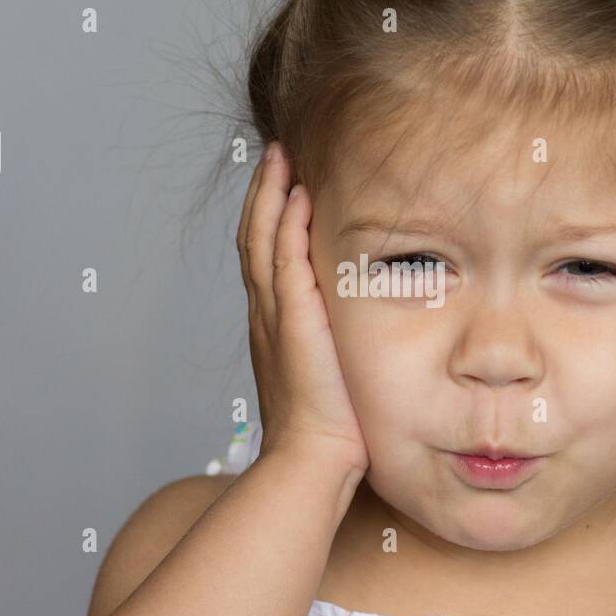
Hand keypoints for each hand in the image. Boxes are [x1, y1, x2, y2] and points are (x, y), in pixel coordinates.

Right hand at [236, 141, 369, 474]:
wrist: (311, 462)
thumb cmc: (328, 430)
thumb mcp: (329, 376)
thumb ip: (336, 346)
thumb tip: (360, 333)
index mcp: (272, 325)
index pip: (265, 256)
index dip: (270, 217)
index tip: (284, 182)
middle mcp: (266, 315)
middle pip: (255, 236)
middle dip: (264, 192)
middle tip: (276, 153)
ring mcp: (275, 317)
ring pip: (263, 240)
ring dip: (272, 195)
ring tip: (282, 157)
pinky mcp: (293, 324)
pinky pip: (285, 262)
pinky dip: (289, 225)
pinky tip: (301, 194)